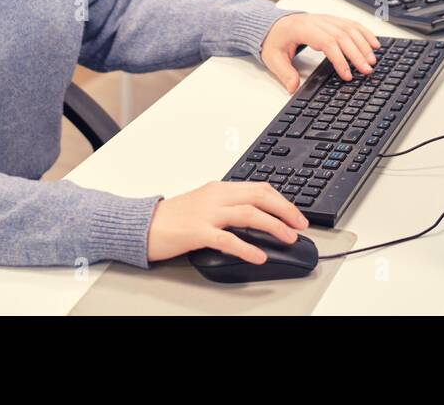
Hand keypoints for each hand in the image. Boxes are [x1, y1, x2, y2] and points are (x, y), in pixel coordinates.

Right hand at [147, 181, 308, 263]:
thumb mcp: (205, 203)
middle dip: (285, 210)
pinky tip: (259, 256)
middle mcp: (216, 196)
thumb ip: (228, 206)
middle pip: (259, 196)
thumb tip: (257, 216)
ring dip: (273, 225)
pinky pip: (228, 238)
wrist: (143, 224)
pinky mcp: (197, 231)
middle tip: (300, 225)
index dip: (282, 200)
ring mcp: (207, 213)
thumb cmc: (173, 217)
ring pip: (249, 213)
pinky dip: (247, 247)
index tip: (296, 214)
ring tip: (288, 238)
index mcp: (219, 188)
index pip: (259, 187)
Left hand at [260, 13, 380, 90]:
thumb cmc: (275, 40)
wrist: (274, 24)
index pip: (326, 42)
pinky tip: (374, 44)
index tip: (347, 75)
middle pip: (342, 36)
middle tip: (366, 70)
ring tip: (372, 61)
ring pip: (350, 29)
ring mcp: (326, 19)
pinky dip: (364, 33)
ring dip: (363, 44)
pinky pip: (351, 24)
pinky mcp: (332, 20)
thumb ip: (284, 73)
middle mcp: (317, 21)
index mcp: (302, 28)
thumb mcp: (273, 58)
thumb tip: (293, 87)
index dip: (339, 59)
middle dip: (357, 54)